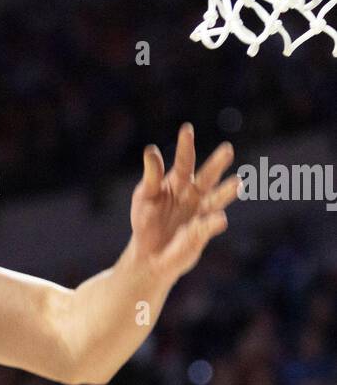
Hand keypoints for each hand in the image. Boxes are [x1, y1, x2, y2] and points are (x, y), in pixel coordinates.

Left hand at [129, 125, 238, 281]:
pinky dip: (213, 223)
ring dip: (228, 191)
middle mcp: (194, 195)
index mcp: (178, 182)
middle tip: (227, 149)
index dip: (185, 146)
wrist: (149, 256)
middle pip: (207, 176)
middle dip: (217, 163)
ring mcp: (201, 213)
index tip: (187, 129)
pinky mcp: (202, 233)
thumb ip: (152, 177)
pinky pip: (208, 226)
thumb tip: (151, 150)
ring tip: (239, 182)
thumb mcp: (145, 197)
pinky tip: (220, 219)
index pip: (184, 161)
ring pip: (217, 199)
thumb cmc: (146, 221)